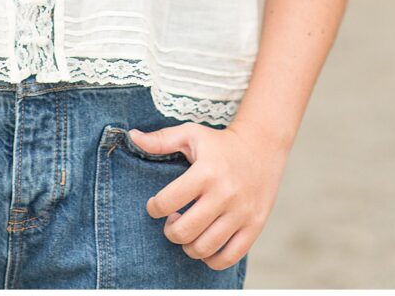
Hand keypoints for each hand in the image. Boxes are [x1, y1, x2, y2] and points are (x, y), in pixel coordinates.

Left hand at [129, 119, 288, 270]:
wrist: (262, 146)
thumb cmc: (220, 143)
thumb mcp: (191, 135)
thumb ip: (161, 140)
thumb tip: (132, 137)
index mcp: (205, 172)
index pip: (169, 201)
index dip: (154, 207)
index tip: (155, 205)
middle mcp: (224, 194)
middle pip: (186, 230)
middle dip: (170, 231)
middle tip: (171, 221)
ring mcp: (241, 212)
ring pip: (205, 247)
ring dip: (188, 246)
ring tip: (187, 232)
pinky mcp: (254, 226)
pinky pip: (229, 257)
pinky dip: (211, 259)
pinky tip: (205, 245)